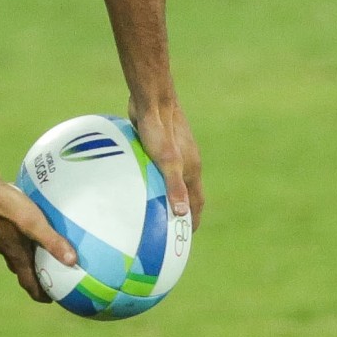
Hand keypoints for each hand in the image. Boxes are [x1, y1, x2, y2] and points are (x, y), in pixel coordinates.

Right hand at [0, 171, 76, 302]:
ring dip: (35, 258)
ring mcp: (2, 238)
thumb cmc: (4, 208)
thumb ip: (51, 241)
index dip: (41, 295)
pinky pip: (17, 238)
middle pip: (25, 271)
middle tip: (57, 277)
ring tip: (50, 253)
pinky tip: (37, 228)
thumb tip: (73, 261)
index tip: (55, 299)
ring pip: (21, 254)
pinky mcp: (1, 223)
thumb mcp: (33, 223)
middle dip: (40, 278)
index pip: (29, 284)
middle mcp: (9, 250)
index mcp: (17, 256)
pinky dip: (29, 240)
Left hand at [128, 97, 203, 228]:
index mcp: (191, 169)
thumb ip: (174, 186)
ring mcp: (175, 153)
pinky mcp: (160, 145)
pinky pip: (159, 170)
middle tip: (172, 230)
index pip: (196, 201)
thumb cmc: (158, 129)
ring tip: (157, 211)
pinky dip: (155, 182)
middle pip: (188, 193)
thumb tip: (182, 214)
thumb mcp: (166, 161)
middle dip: (183, 212)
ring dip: (170, 196)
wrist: (152, 98)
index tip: (188, 237)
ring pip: (173, 181)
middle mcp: (186, 162)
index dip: (193, 219)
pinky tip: (139, 185)